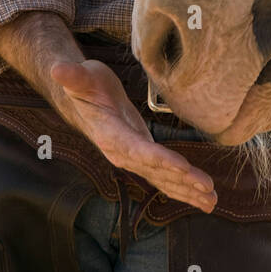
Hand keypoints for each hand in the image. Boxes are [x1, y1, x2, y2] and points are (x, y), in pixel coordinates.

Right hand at [49, 58, 216, 213]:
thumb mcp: (80, 77)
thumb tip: (58, 68)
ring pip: (163, 179)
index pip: (137, 150)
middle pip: (155, 170)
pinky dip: (184, 188)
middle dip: (182, 180)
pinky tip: (203, 199)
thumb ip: (73, 76)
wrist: (84, 100)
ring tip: (212, 202)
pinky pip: (165, 177)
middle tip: (207, 188)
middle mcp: (122, 153)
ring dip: (188, 191)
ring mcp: (133, 159)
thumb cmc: (85, 85)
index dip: (160, 160)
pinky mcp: (143, 158)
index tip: (182, 167)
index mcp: (110, 135)